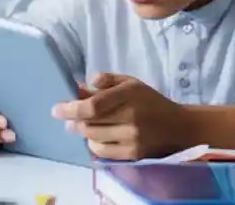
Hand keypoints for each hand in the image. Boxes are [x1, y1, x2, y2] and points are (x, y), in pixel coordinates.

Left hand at [52, 73, 188, 160]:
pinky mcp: (132, 153)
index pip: (93, 106)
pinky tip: (94, 138)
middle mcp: (130, 116)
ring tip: (80, 125)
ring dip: (82, 131)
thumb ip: (108, 81)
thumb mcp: (132, 83)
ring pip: (93, 137)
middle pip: (90, 123)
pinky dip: (93, 144)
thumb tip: (81, 85)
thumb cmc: (151, 101)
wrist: (178, 126)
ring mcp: (131, 137)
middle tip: (67, 116)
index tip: (56, 109)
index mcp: (130, 94)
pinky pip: (102, 152)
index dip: (71, 108)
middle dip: (73, 120)